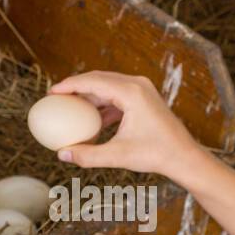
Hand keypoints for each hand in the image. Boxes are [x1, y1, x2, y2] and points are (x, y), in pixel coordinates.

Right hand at [49, 70, 203, 181]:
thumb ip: (88, 155)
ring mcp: (143, 90)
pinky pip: (118, 95)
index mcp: (131, 92)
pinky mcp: (145, 98)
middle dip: (76, 86)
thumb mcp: (118, 156)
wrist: (184, 157)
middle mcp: (137, 85)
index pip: (92, 81)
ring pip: (108, 85)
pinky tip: (91, 119)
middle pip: (99, 78)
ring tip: (70, 107)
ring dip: (89, 95)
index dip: (69, 85)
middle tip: (56, 97)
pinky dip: (102, 104)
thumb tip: (61, 154)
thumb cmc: (155, 155)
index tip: (51, 92)